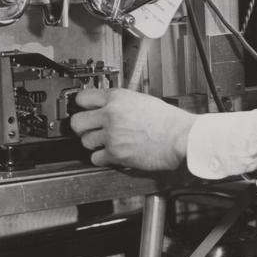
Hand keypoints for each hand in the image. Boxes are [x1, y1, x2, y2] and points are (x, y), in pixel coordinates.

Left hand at [70, 87, 195, 170]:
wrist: (179, 137)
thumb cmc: (168, 121)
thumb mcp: (142, 100)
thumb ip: (121, 102)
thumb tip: (109, 105)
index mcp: (117, 98)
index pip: (83, 98)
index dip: (81, 105)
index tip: (82, 109)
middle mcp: (111, 115)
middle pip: (77, 122)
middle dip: (82, 127)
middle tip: (88, 129)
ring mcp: (112, 135)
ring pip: (85, 141)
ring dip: (93, 143)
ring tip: (104, 142)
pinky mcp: (116, 153)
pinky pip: (96, 158)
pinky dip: (101, 158)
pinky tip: (110, 154)